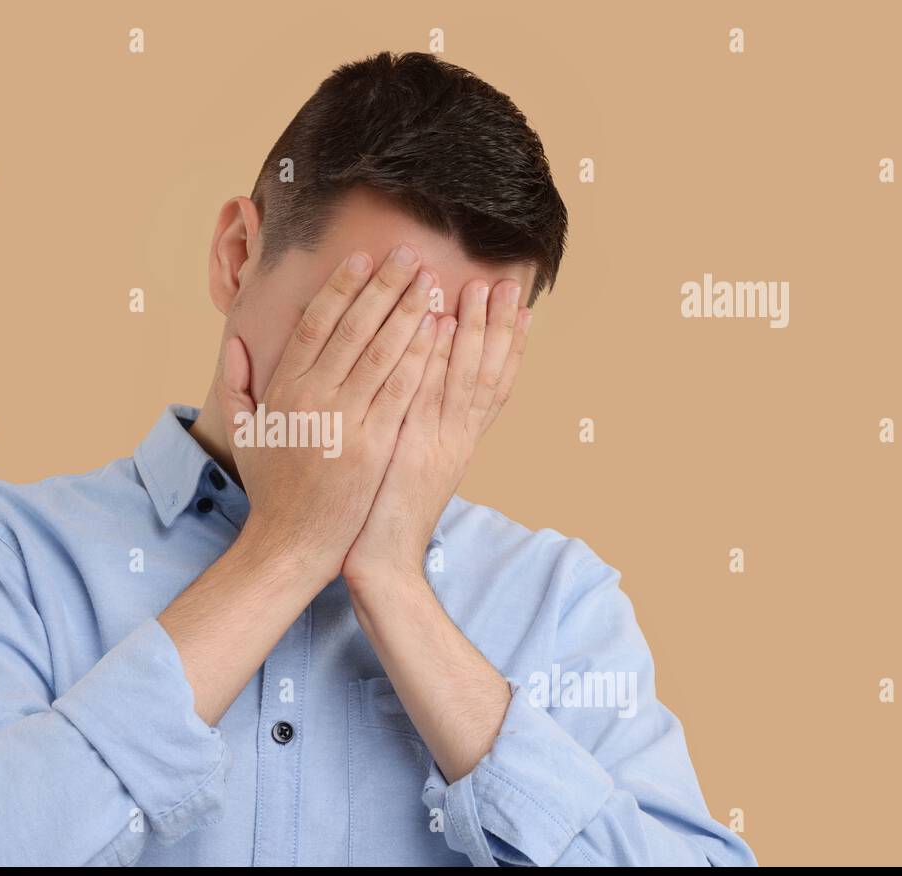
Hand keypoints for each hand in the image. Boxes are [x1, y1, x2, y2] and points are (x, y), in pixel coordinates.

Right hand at [218, 243, 437, 585]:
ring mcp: (345, 420)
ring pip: (382, 351)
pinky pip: (401, 390)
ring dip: (409, 311)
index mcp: (284, 388)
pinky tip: (438, 330)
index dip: (341, 286)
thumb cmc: (272, 488)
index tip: (363, 258)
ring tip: (431, 281)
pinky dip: (421, 356)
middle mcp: (313, 397)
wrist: (292, 542)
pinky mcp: (374, 445)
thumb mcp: (246, 432)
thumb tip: (235, 342)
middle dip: (384, 286)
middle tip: (410, 254)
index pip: (315, 323)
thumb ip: (237, 384)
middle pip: (354, 326)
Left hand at [342, 276, 531, 589]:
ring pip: (462, 379)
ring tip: (477, 290)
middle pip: (486, 374)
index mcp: (458, 444)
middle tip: (506, 283)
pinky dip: (434, 362)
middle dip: (497, 327)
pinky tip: (437, 327)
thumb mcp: (414, 472)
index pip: (492, 386)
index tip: (520, 309)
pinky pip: (425, 397)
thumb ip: (423, 435)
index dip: (509, 347)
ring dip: (472, 332)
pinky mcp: (411, 451)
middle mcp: (456, 440)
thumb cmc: (386, 520)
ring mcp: (436, 445)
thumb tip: (422, 402)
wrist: (382, 566)